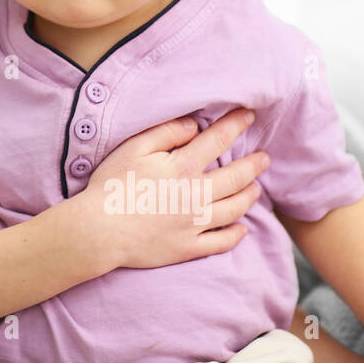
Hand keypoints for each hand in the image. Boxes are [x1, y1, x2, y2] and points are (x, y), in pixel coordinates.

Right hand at [77, 108, 268, 269]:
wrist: (99, 231)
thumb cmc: (111, 185)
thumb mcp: (133, 148)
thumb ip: (166, 133)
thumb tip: (194, 126)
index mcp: (182, 167)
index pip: (218, 140)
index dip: (236, 125)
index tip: (249, 115)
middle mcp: (196, 195)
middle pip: (236, 177)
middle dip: (254, 165)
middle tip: (264, 158)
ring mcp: (194, 224)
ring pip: (235, 209)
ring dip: (249, 196)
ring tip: (255, 189)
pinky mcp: (187, 247)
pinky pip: (221, 242)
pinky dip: (236, 234)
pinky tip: (241, 228)